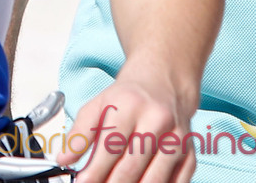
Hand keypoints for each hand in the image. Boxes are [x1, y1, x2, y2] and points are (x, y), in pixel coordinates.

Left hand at [59, 72, 195, 182]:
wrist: (164, 82)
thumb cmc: (129, 97)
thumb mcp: (99, 104)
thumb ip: (80, 132)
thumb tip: (64, 159)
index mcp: (130, 106)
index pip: (110, 146)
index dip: (94, 171)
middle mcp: (157, 121)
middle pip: (131, 167)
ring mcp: (177, 140)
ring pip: (154, 180)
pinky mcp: (190, 155)